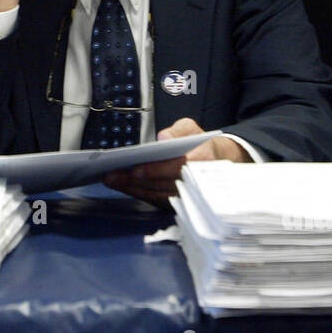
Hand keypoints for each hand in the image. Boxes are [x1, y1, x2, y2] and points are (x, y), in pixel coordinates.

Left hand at [103, 117, 244, 208]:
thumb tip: (163, 139)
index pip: (176, 167)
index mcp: (202, 160)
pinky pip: (156, 200)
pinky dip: (138, 194)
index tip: (136, 169)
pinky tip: (123, 186)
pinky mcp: (179, 203)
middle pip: (161, 183)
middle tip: (111, 175)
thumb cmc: (203, 145)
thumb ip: (178, 130)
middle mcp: (195, 182)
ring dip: (132, 188)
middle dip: (134, 180)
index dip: (155, 170)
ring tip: (111, 179)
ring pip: (156, 194)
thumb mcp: (193, 129)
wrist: (220, 164)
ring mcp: (187, 196)